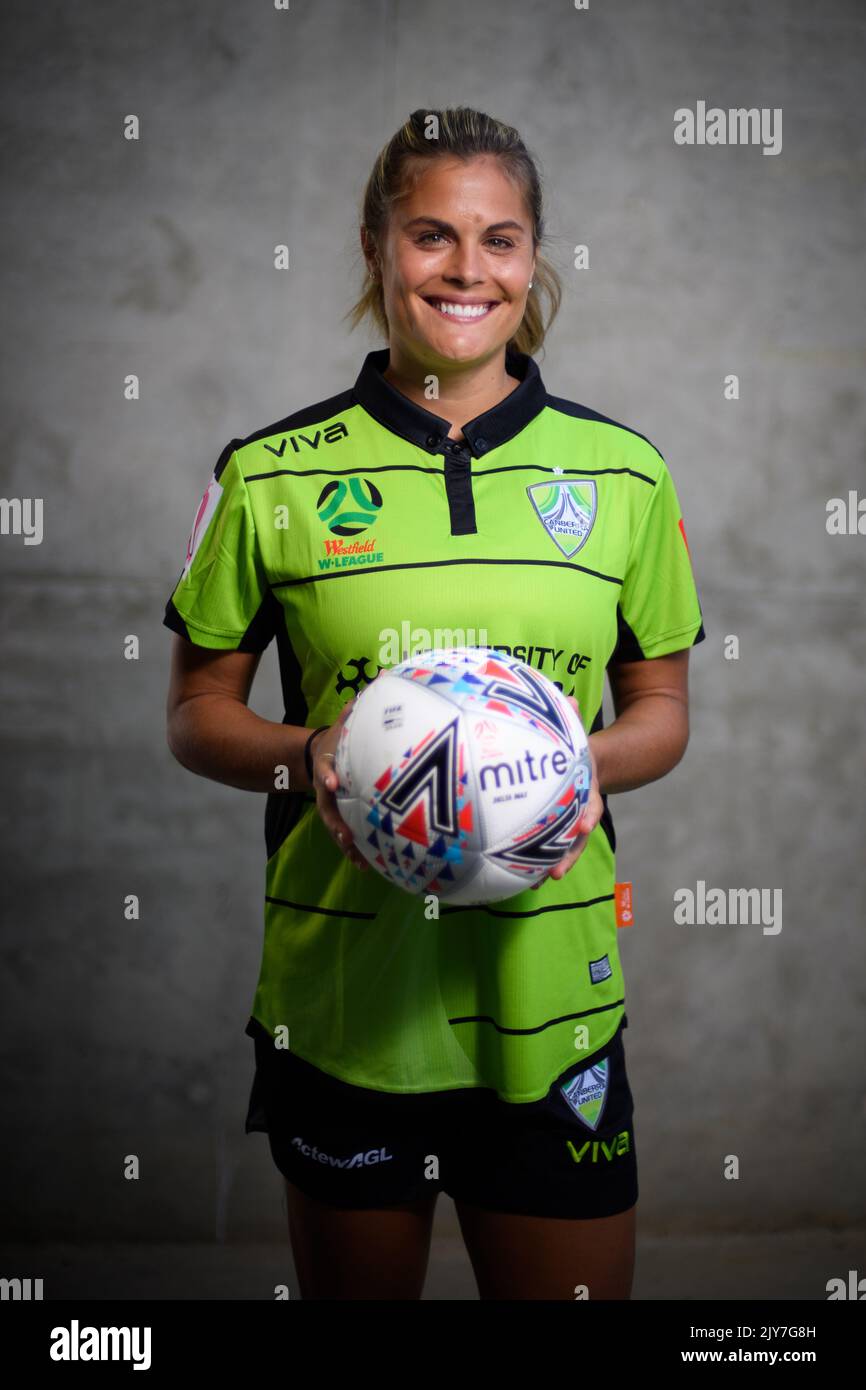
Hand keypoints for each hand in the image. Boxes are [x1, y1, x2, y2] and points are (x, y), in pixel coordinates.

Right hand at [311, 698, 368, 872]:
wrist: (317, 755)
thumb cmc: (340, 736)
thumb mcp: (345, 717)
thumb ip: (360, 702)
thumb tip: (383, 672)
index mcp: (328, 762)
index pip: (324, 768)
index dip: (326, 775)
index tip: (331, 781)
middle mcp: (327, 786)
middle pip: (327, 806)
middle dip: (335, 821)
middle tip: (344, 836)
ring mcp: (332, 803)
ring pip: (335, 826)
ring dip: (346, 842)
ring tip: (358, 860)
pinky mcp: (340, 814)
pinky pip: (346, 833)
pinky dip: (354, 849)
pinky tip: (366, 866)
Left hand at [530, 695, 602, 889]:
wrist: (590, 762)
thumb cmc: (573, 744)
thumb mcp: (574, 730)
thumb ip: (571, 716)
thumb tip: (569, 698)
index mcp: (586, 787)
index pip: (591, 803)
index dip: (588, 815)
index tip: (585, 826)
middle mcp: (579, 808)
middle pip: (576, 838)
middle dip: (567, 855)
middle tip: (556, 873)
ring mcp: (567, 821)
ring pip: (562, 849)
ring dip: (549, 866)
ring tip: (535, 885)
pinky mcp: (552, 827)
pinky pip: (544, 847)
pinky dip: (533, 861)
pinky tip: (515, 877)